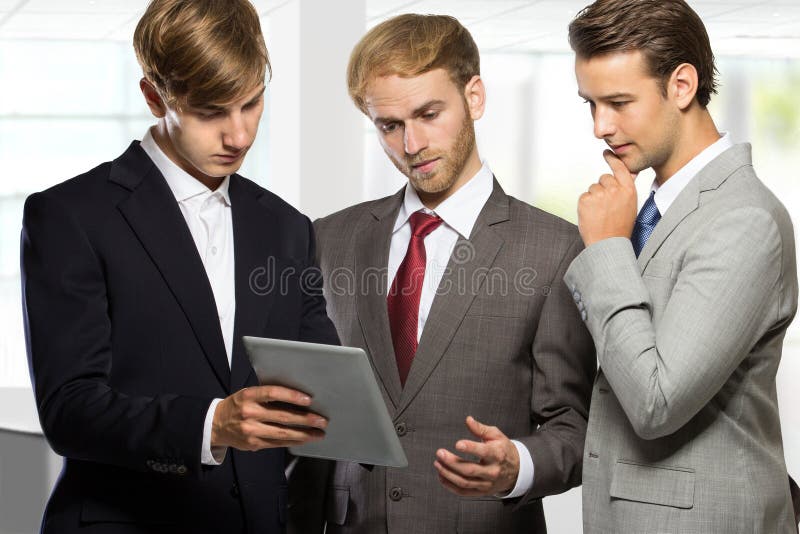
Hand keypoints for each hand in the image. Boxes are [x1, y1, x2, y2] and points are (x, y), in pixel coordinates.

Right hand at [211, 385, 326, 450]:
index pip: (273, 393)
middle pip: (282, 416)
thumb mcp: (248, 394)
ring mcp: (251, 430)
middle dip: (305, 419)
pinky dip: (293, 441)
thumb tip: (297, 397)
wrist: (216, 425)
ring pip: (282, 433)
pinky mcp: (254, 444)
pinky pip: (277, 443)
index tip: (308, 399)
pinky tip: (304, 439)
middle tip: (321, 420)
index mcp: (249, 396)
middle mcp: (249, 413)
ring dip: (303, 434)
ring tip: (318, 433)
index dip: (291, 396)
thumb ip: (267, 395)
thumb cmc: (238, 406)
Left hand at [434, 416, 519, 496]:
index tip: (458, 444)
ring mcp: (486, 483)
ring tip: (438, 464)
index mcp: (497, 454)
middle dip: (452, 462)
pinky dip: (450, 486)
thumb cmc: (504, 450)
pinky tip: (442, 476)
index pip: (483, 452)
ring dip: (448, 474)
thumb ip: (480, 428)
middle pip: (469, 469)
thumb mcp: (496, 435)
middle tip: (440, 454)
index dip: (470, 448)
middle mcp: (492, 471)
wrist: (516, 470)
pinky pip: (464, 492)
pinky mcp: (482, 491)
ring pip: (464, 482)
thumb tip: (468, 420)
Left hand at [577, 150, 638, 246]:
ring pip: (593, 188)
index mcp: (628, 190)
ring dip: (594, 197)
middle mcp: (614, 189)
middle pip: (604, 178)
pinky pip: (584, 196)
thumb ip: (627, 188)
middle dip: (603, 188)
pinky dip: (586, 204)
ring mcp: (599, 194)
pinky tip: (592, 215)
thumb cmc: (620, 226)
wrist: (608, 243)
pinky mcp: (586, 200)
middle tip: (606, 206)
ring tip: (600, 213)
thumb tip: (630, 172)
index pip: (620, 168)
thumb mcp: (630, 205)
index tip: (606, 152)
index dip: (612, 159)